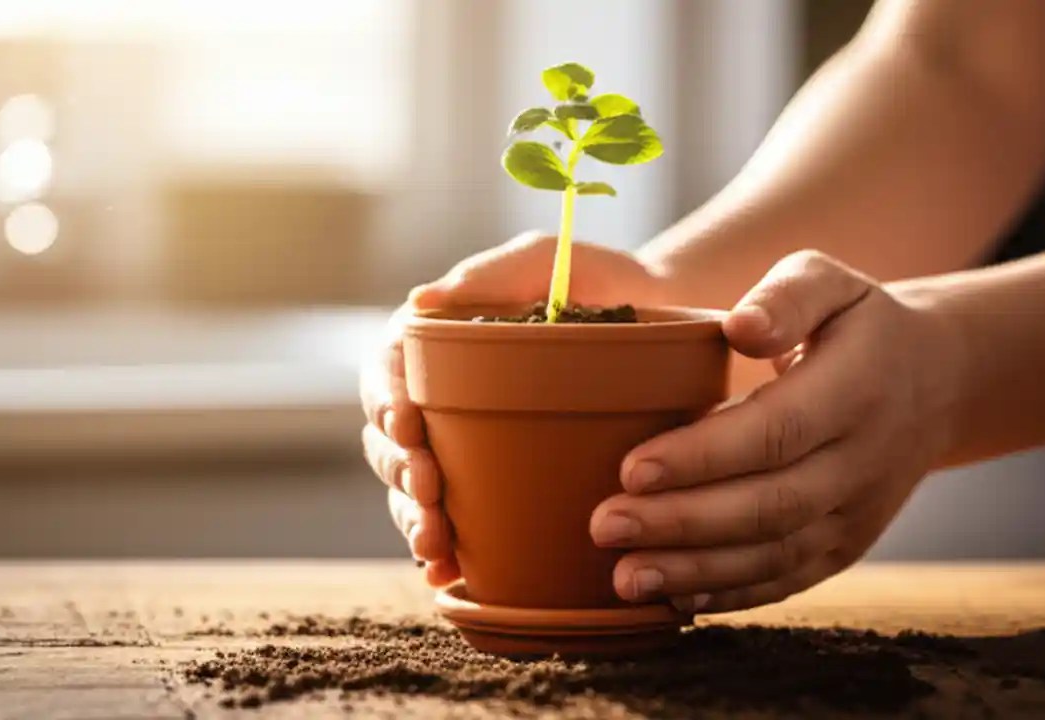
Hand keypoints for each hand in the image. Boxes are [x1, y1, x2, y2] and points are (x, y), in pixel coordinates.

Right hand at [360, 232, 666, 585]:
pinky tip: (448, 574)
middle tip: (427, 487)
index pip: (385, 372)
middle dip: (397, 470)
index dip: (384, 401)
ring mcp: (463, 447)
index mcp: (431, 343)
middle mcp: (436, 399)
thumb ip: (487, 274)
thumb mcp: (543, 262)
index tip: (407, 423)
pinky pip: (457, 525)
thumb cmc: (597, 281)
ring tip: (434, 542)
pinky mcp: (493, 486)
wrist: (660, 322)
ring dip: (413, 518)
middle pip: (389, 440)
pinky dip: (444, 553)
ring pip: (413, 490)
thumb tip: (420, 300)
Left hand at [590, 250, 961, 611]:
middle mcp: (864, 459)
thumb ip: (787, 295)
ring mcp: (858, 511)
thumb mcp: (830, 281)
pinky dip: (731, 596)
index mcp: (857, 388)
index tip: (631, 467)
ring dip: (697, 572)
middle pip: (769, 505)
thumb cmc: (855, 322)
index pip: (776, 432)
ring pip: (776, 555)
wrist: (938, 380)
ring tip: (624, 576)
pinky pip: (789, 579)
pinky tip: (674, 599)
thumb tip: (741, 326)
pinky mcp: (847, 544)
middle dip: (681, 523)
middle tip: (605, 526)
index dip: (703, 456)